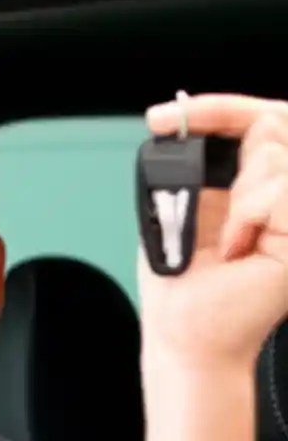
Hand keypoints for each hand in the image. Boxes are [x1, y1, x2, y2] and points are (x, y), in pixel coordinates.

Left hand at [139, 93, 287, 369]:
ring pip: (276, 157)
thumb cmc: (182, 282)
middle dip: (227, 146)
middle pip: (278, 123)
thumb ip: (198, 164)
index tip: (164, 117)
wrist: (187, 333)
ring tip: (226, 240)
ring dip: (235, 198)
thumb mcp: (180, 207)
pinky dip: (245, 217)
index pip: (265, 121)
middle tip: (197, 184)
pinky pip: (276, 193)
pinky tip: (236, 250)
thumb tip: (183, 125)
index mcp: (264, 183)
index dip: (219, 108)